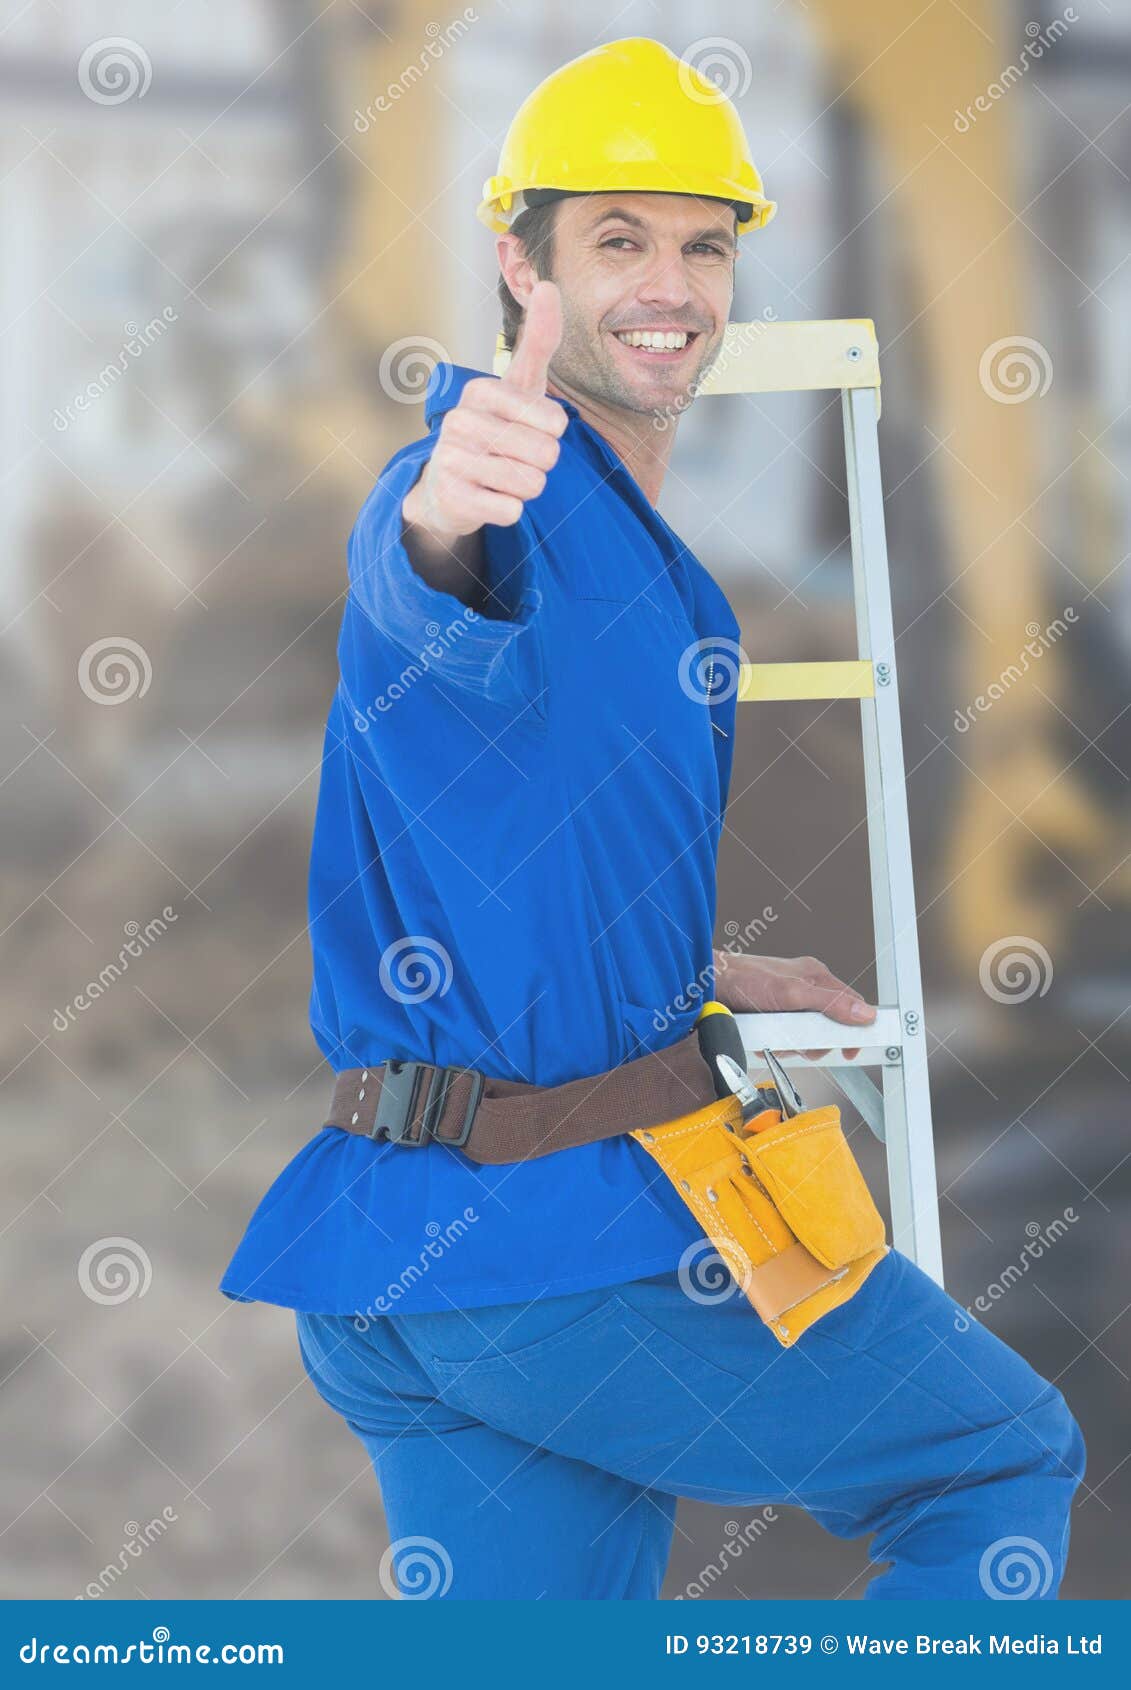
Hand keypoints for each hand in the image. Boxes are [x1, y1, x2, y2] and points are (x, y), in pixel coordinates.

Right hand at [402, 280, 566, 548]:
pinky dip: (509, 511)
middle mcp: (459, 420)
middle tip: (516, 458)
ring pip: (530, 484)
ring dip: (527, 488)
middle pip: (545, 455)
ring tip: (503, 478)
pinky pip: (510, 511)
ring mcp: (450, 460)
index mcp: (480, 390)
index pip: (554, 421)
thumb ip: (538, 341)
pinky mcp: (450, 498)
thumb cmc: (495, 429)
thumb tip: (549, 283)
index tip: (529, 430)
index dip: (553, 434)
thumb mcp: (518, 386)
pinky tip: (489, 498)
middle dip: (541, 464)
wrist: (447, 485)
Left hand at [712, 952, 876, 1060]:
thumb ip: (828, 1003)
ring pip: (806, 1035)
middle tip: (803, 1045)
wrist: (704, 986)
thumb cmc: (742, 979)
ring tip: (777, 1039)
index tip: (851, 1049)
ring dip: (793, 1044)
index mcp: (815, 975)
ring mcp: (787, 1002)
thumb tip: (864, 1013)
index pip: (850, 1003)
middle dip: (815, 1041)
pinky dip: (777, 1044)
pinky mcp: (771, 1016)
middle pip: (827, 1024)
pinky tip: (766, 1041)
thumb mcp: (791, 993)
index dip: (854, 1028)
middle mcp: (803, 987)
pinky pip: (785, 1038)